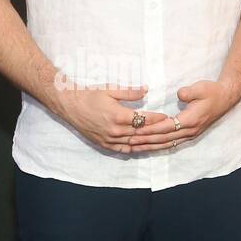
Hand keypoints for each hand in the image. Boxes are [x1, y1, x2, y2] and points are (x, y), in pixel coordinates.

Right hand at [55, 82, 170, 154]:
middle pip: (142, 133)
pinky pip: (124, 150)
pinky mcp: (105, 145)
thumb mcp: (111, 90)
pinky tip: (144, 148)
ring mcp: (110, 140)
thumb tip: (146, 90)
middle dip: (157, 131)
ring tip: (162, 141)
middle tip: (170, 130)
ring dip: (149, 143)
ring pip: (135, 144)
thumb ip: (130, 92)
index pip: (144, 119)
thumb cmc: (90, 95)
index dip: (157, 118)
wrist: (70, 106)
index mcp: (119, 116)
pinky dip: (136, 150)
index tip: (167, 117)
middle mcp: (116, 131)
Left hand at [125, 78, 238, 151]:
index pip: (166, 127)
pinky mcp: (189, 135)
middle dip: (146, 140)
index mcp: (191, 120)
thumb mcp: (201, 88)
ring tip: (134, 148)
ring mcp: (189, 135)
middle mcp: (189, 131)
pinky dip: (158, 146)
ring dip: (150, 146)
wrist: (225, 98)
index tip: (137, 131)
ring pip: (166, 144)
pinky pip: (171, 143)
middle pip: (164, 138)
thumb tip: (179, 94)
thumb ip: (190, 92)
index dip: (151, 130)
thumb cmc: (211, 91)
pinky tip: (148, 148)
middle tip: (129, 141)